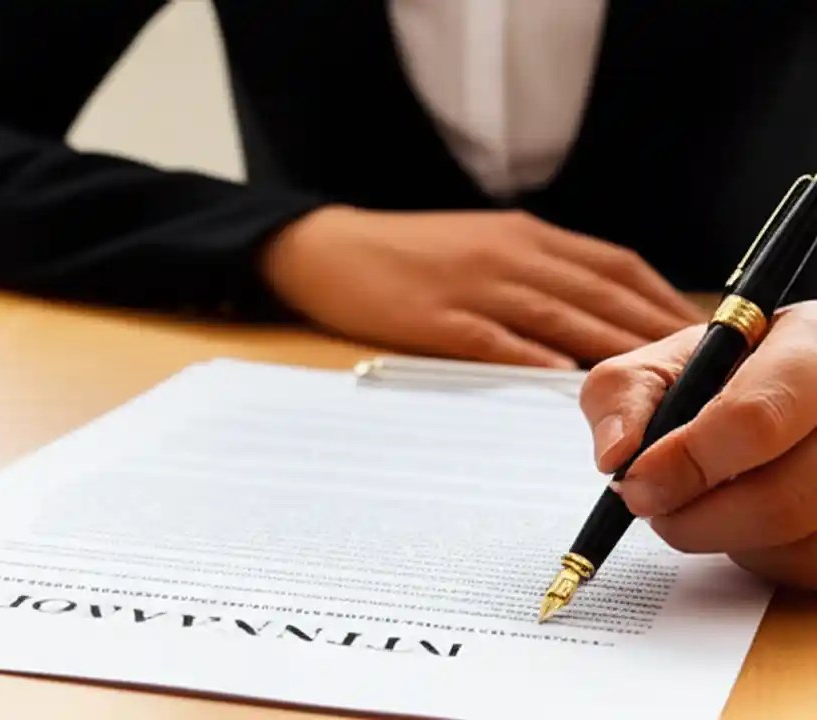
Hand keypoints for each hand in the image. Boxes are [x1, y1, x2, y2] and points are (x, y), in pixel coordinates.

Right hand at [260, 205, 703, 367]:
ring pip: (557, 317)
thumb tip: (591, 312)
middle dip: (652, 328)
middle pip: (597, 292)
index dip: (660, 296)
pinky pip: (495, 339)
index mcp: (523, 235)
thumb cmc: (407, 252)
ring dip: (609, 349)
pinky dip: (535, 359)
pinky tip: (565, 381)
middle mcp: (508, 255)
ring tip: (652, 381)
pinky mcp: (437, 317)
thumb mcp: (481, 243)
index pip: (612, 264)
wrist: (329, 247)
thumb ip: (535, 270)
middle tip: (695, 365)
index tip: (697, 327)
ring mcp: (473, 285)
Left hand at [580, 301, 816, 588]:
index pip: (753, 420)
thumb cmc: (728, 372)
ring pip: (791, 546)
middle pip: (780, 501)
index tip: (634, 482)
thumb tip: (615, 458)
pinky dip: (761, 555)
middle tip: (652, 505)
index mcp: (812, 350)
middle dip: (694, 519)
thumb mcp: (668, 362)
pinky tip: (750, 512)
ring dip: (725, 537)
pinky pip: (802, 568)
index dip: (684, 463)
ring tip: (709, 494)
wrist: (797, 387)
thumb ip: (624, 395)